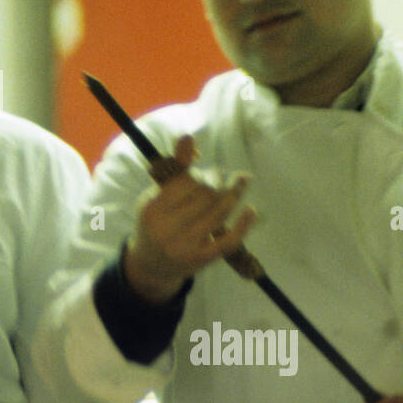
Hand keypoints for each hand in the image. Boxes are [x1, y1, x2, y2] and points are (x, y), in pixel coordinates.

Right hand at [122, 134, 257, 301]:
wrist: (151, 265)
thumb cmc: (156, 222)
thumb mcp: (156, 195)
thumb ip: (174, 168)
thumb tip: (189, 137)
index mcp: (152, 208)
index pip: (187, 181)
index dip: (202, 174)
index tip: (206, 174)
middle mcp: (166, 228)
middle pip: (206, 195)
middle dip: (219, 181)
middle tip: (224, 179)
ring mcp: (184, 246)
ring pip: (219, 213)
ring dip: (234, 193)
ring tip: (242, 181)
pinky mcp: (201, 261)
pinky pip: (228, 241)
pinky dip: (244, 225)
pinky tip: (252, 211)